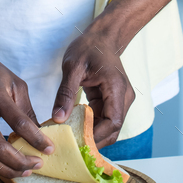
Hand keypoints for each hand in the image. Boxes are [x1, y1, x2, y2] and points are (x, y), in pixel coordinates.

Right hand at [0, 45, 53, 177]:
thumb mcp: (15, 83)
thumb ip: (26, 109)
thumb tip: (40, 134)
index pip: (18, 123)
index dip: (36, 139)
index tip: (49, 149)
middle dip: (21, 161)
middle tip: (38, 163)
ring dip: (7, 170)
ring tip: (25, 170)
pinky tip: (4, 168)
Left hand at [51, 26, 134, 147]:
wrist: (102, 36)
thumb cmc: (89, 47)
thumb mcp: (72, 67)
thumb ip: (66, 94)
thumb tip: (58, 118)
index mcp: (116, 88)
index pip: (112, 122)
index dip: (96, 136)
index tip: (76, 142)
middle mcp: (123, 97)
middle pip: (113, 129)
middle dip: (94, 140)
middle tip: (71, 146)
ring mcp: (120, 99)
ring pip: (109, 127)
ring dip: (92, 134)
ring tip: (70, 139)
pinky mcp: (113, 100)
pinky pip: (104, 119)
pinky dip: (91, 125)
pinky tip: (74, 127)